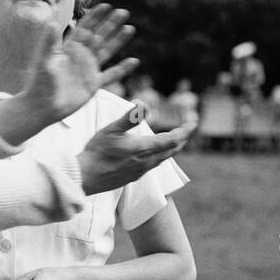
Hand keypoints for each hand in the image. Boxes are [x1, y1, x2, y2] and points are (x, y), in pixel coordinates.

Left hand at [20, 5, 138, 123]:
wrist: (42, 106)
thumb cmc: (40, 83)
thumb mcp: (45, 60)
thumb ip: (49, 42)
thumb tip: (51, 22)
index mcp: (69, 48)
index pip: (84, 28)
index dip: (94, 17)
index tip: (106, 5)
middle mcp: (80, 56)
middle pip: (99, 36)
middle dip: (110, 24)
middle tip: (123, 12)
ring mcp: (88, 69)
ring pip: (107, 51)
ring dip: (118, 40)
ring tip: (130, 28)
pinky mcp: (93, 84)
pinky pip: (111, 74)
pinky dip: (123, 68)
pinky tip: (134, 60)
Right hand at [77, 110, 196, 195]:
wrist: (86, 177)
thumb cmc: (97, 152)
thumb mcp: (111, 130)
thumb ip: (130, 117)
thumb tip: (143, 103)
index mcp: (144, 148)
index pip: (173, 139)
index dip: (185, 130)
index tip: (194, 122)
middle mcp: (146, 161)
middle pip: (172, 150)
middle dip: (182, 138)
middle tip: (187, 129)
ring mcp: (141, 171)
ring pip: (164, 159)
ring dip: (172, 148)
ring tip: (175, 141)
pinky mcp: (134, 176)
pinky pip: (154, 165)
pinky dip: (161, 156)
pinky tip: (154, 155)